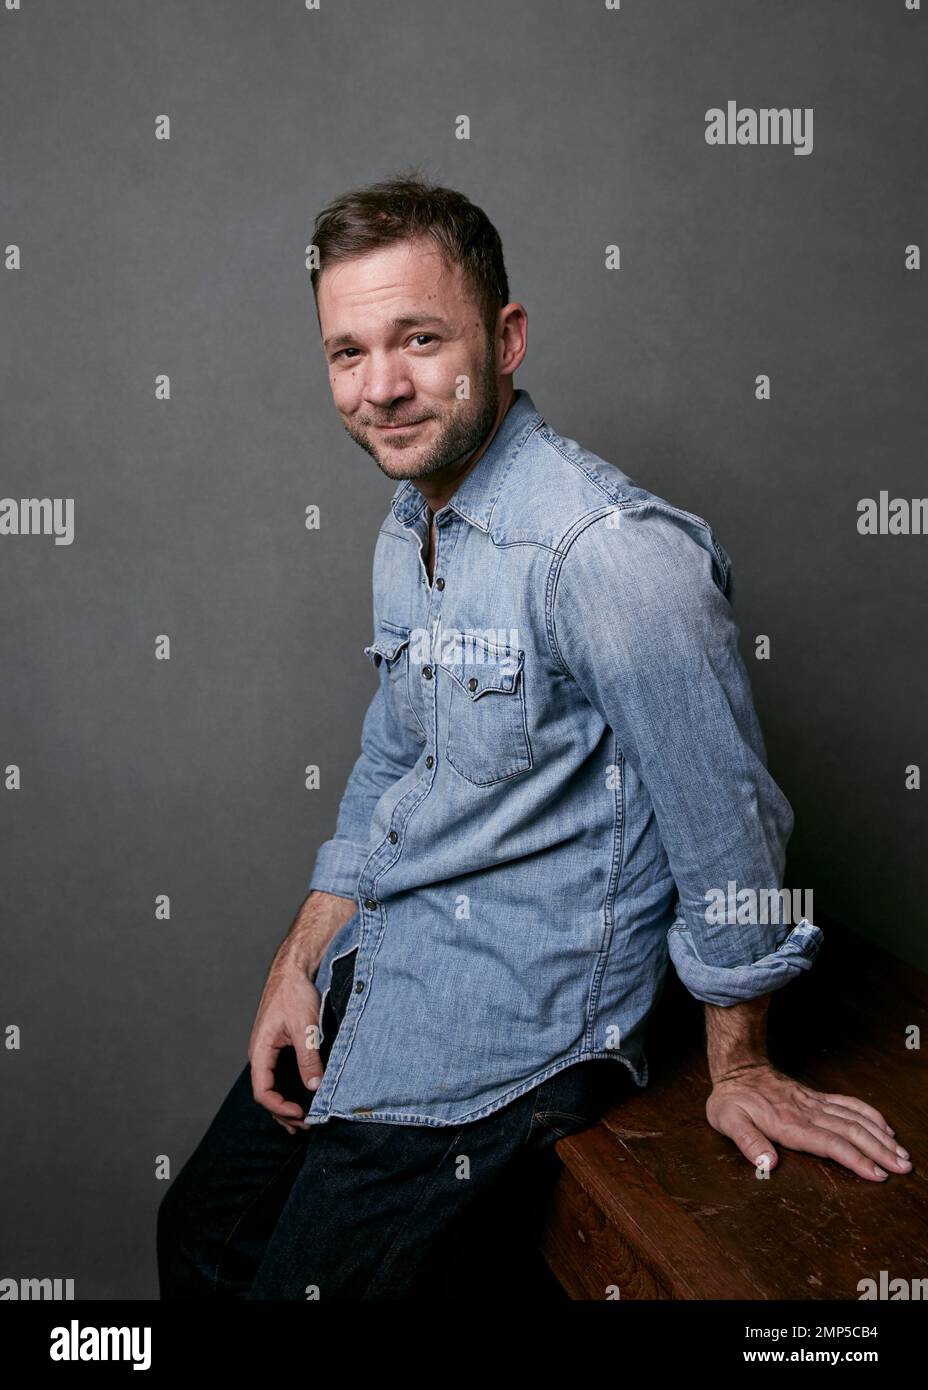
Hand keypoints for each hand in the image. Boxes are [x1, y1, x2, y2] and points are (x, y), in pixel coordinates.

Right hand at [248, 939, 324, 1135]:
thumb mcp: (305, 1027)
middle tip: (307, 1125)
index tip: (302, 1114)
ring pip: (272, 1085)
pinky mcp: (279, 1045)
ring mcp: (269, 1050)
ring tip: (301, 1122)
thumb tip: (314, 1087)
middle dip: (284, 1112)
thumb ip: (308, 1058)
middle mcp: (261, 1054)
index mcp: (260, 1051)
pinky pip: (279, 1074)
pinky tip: (301, 1097)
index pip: (263, 1091)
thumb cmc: (294, 993)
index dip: (281, 1107)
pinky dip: (288, 1089)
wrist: (294, 968)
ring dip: (285, 1105)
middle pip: (266, 1093)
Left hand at [705, 1062, 911, 1181]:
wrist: (738, 1069)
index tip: (877, 1174)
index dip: (855, 1159)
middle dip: (880, 1151)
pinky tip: (885, 1127)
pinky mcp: (817, 1098)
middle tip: (904, 1168)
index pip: (830, 1143)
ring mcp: (816, 1104)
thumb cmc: (732, 1100)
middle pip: (851, 1132)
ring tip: (902, 1154)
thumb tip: (767, 1164)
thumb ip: (748, 1142)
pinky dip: (870, 1115)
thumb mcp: (728, 1121)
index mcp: (790, 1124)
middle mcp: (809, 1113)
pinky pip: (849, 1104)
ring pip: (856, 1119)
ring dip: (881, 1136)